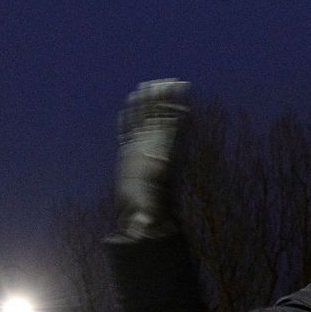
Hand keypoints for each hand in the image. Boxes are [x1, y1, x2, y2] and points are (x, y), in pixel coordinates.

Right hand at [114, 79, 189, 238]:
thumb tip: (144, 230)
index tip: (182, 94)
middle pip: (161, 119)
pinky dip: (130, 115)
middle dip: (163, 101)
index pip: (173, 130)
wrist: (140, 217)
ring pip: (145, 120)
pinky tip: (131, 101)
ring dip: (147, 104)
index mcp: (162, 159)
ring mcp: (141, 149)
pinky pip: (130, 128)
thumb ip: (143, 219)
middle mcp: (154, 150)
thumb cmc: (143, 215)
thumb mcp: (143, 215)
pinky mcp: (128, 152)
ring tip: (148, 85)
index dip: (178, 111)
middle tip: (167, 82)